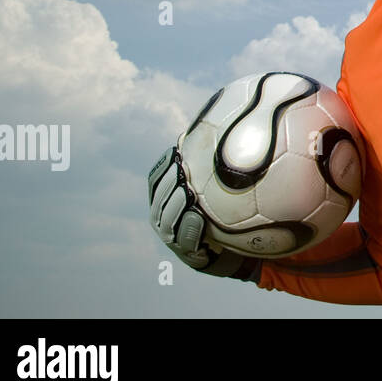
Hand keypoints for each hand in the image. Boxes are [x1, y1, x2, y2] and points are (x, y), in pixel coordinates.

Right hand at [148, 146, 260, 280]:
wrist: (225, 246)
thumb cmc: (217, 210)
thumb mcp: (211, 187)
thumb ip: (206, 166)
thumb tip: (212, 129)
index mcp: (163, 197)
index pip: (156, 179)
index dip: (164, 167)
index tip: (177, 152)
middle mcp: (161, 216)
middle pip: (160, 198)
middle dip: (170, 184)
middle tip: (183, 170)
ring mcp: (170, 234)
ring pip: (167, 219)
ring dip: (177, 205)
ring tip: (187, 191)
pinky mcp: (184, 251)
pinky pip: (183, 239)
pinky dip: (189, 228)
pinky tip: (197, 215)